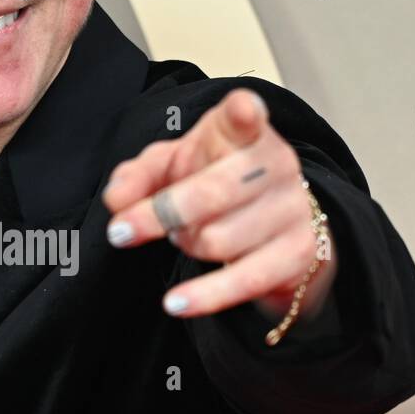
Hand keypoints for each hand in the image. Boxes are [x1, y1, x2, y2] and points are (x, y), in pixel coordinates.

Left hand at [101, 88, 335, 318]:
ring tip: (188, 237)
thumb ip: (139, 175)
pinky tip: (175, 303)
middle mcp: (276, 164)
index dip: (245, 113)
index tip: (244, 111)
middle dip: (161, 214)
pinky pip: (244, 280)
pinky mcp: (299, 253)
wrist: (277, 225)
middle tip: (122, 231)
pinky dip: (205, 295)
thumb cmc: (219, 182)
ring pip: (218, 240)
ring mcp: (292, 208)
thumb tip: (115, 200)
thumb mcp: (174, 168)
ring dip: (188, 245)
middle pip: (212, 192)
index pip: (246, 117)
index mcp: (245, 133)